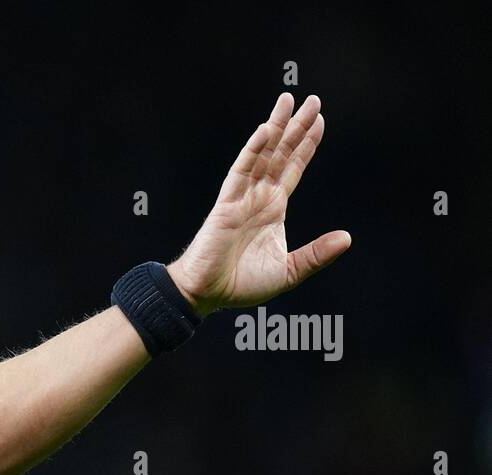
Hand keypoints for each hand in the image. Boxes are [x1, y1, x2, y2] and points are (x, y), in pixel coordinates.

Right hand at [167, 93, 351, 316]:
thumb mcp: (290, 271)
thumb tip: (347, 238)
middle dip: (296, 126)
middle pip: (281, 153)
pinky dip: (253, 150)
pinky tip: (265, 131)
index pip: (293, 168)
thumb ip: (317, 254)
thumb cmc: (242, 284)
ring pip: (262, 155)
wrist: (208, 294)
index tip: (319, 121)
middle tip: (311, 99)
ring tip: (288, 101)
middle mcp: (259, 197)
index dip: (306, 145)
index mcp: (273, 208)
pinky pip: (241, 171)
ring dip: (276, 127)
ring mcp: (242, 197)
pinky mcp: (226, 203)